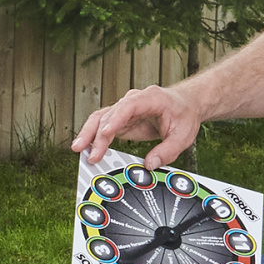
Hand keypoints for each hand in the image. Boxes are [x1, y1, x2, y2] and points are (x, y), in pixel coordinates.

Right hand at [74, 85, 202, 167]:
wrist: (185, 104)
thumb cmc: (184, 115)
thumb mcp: (183, 135)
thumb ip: (167, 151)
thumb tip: (149, 165)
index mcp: (150, 98)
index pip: (128, 106)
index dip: (115, 120)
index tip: (106, 134)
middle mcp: (133, 101)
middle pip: (109, 114)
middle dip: (96, 134)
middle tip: (88, 152)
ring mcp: (124, 109)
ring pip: (100, 118)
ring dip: (88, 134)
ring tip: (78, 149)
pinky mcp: (120, 119)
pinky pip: (103, 126)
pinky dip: (93, 137)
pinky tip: (86, 148)